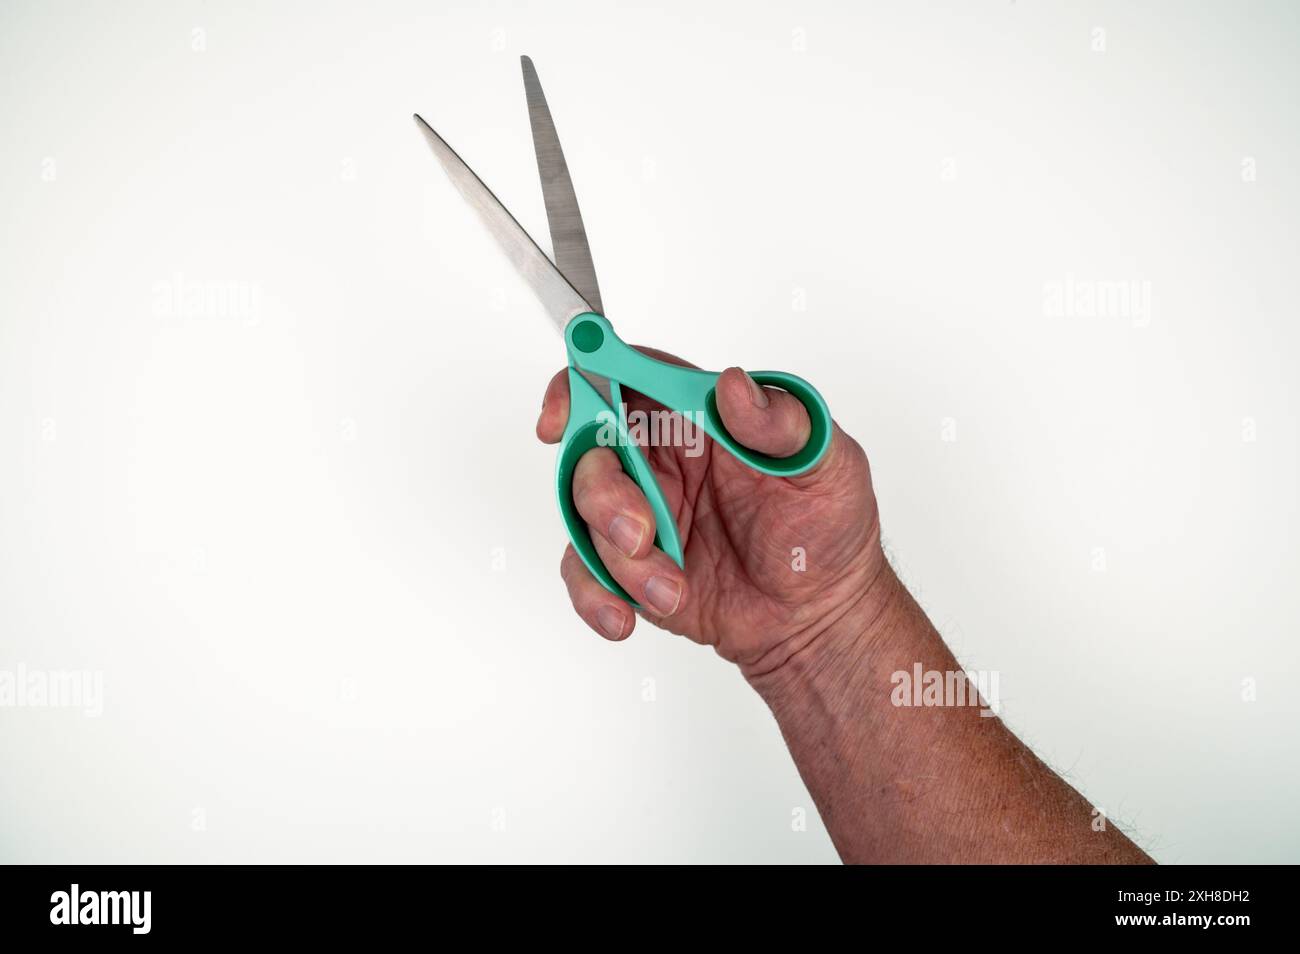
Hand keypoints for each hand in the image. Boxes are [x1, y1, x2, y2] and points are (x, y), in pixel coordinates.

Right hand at [536, 348, 885, 676]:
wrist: (821, 618)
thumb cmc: (827, 532)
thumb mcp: (830, 467)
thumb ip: (784, 423)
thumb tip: (734, 387)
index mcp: (700, 419)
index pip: (628, 376)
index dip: (584, 382)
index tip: (563, 414)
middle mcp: (663, 459)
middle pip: (592, 449)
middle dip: (603, 495)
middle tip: (641, 534)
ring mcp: (642, 511)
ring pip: (584, 514)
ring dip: (617, 558)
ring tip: (670, 588)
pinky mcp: (631, 565)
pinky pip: (585, 570)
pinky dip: (597, 594)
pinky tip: (629, 614)